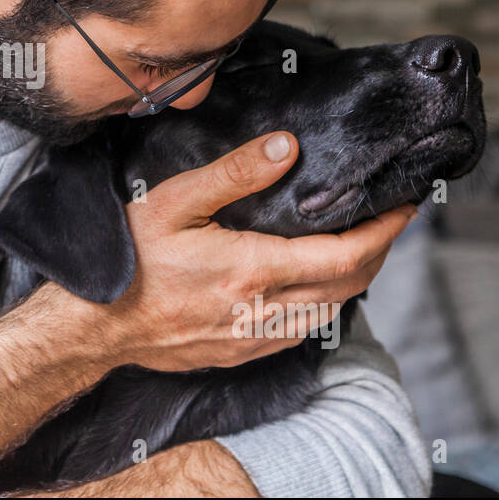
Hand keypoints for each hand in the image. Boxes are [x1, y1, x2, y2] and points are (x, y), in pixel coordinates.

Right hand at [91, 131, 415, 372]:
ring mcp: (253, 337)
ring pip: (330, 313)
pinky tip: (314, 285)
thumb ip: (233, 174)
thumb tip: (287, 147)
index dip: (384, 232)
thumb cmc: (128, 261)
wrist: (93, 327)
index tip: (404, 207)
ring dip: (355, 281)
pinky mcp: (239, 352)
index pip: (345, 256)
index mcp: (252, 269)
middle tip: (390, 220)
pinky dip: (323, 305)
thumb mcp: (172, 202)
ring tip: (361, 247)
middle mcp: (262, 310)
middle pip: (349, 287)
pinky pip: (301, 332)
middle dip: (379, 252)